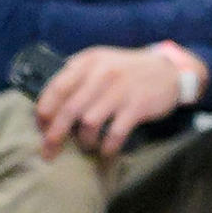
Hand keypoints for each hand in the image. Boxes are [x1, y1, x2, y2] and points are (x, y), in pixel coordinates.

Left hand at [35, 45, 190, 156]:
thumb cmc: (128, 71)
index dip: (44, 112)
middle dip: (55, 135)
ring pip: (89, 123)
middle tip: (49, 151)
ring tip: (87, 145)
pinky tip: (107, 151)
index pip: (56, 88)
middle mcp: (103, 73)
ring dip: (84, 140)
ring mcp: (121, 89)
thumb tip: (46, 102)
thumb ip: (77, 75)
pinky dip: (107, 146)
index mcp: (89, 62)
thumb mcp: (101, 62)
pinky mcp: (138, 105)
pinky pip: (115, 133)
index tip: (41, 128)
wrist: (170, 71)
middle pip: (69, 109)